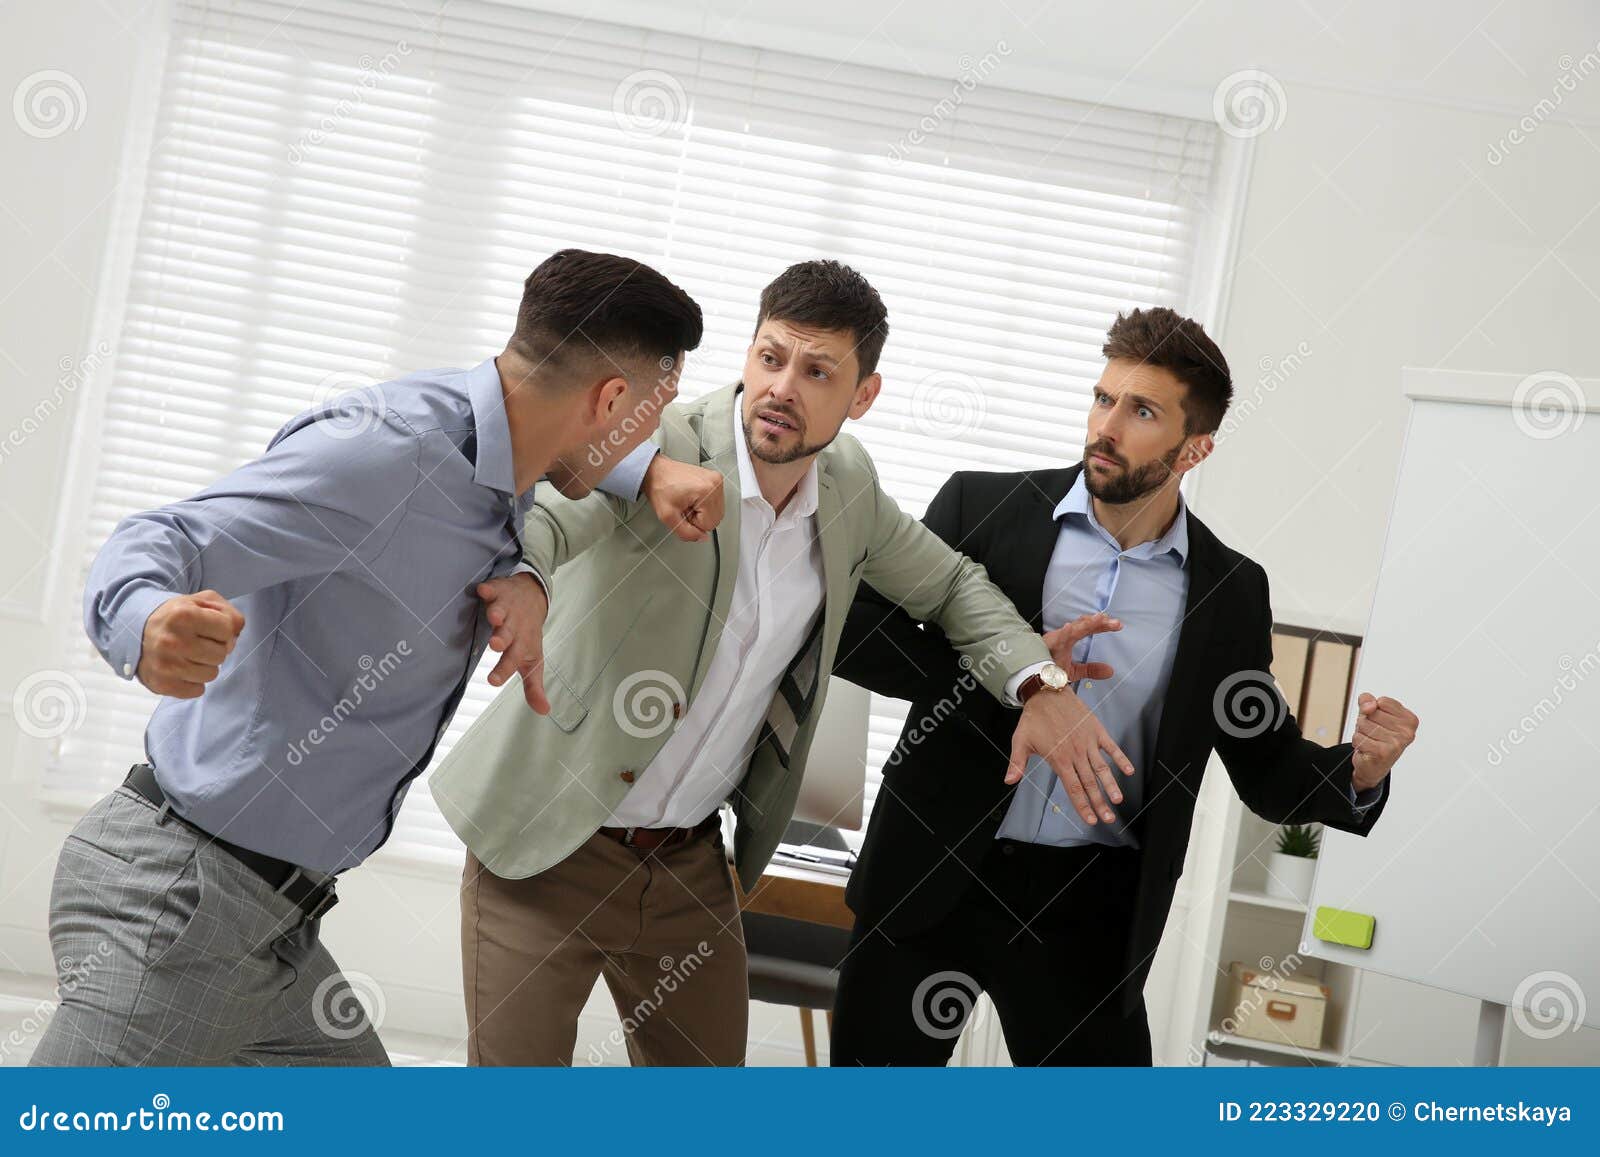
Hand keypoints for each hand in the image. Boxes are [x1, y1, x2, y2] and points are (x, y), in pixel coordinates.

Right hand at [137, 589, 244, 698]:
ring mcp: (166, 665)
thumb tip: (235, 635)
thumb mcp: (202, 602)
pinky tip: (181, 669)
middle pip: (221, 654)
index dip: (223, 630)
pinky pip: (197, 691)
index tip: (209, 629)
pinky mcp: (162, 684)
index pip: (227, 630)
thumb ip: (228, 613)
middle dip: (215, 649)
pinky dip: (193, 682)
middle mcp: (172, 640)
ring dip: (205, 666)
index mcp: (183, 615)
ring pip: (211, 674)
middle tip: (198, 643)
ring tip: (189, 655)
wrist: (135, 632)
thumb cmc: (176, 616)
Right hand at [478, 572, 549, 712]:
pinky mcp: (498, 591)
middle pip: (508, 634)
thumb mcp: (532, 661)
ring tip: (494, 616)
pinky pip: (493, 589)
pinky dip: (488, 589)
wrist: (535, 597)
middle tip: (496, 645)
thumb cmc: (528, 635)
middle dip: (503, 639)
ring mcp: (507, 608)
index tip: (492, 681)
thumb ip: (534, 687)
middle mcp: (514, 627)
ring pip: (502, 610)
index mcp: (521, 645)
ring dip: (498, 613)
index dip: (503, 670)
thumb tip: (544, 712)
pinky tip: (482, 590)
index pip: (513, 661)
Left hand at [642, 454, 724, 541]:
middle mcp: (715, 483)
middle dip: (699, 518)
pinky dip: (705, 504)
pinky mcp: (715, 479)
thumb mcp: (668, 517)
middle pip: (716, 518)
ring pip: (717, 511)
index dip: (693, 523)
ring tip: (688, 501)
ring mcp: (717, 480)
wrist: (656, 471)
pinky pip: (716, 502)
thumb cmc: (660, 487)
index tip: (683, 512)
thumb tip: (702, 537)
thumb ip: (686, 533)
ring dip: (702, 512)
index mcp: (707, 491)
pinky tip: (693, 497)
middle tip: (685, 507)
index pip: (709, 525)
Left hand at [1005, 688, 1134, 825]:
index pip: (1073, 788)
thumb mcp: (1020, 741)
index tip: (1090, 820)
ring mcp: (1087, 742)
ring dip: (1111, 785)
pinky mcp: (1095, 730)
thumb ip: (1017, 763)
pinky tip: (1129, 771)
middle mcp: (1075, 753)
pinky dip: (1120, 758)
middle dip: (1099, 803)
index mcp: (1059, 759)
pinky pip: (1111, 747)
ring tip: (1118, 800)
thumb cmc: (1032, 718)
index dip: (1082, 805)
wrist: (1046, 691)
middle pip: (1089, 784)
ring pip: (1101, 769)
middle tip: (1108, 819)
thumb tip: (1009, 781)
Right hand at [1041, 611, 1119, 680]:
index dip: (1102, 626)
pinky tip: (1071, 627)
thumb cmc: (1049, 672)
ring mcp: (1056, 638)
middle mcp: (1063, 636)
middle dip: (1100, 623)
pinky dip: (1065, 633)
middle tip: (1115, 623)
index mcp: (1068, 639)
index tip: (1117, 625)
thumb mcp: (1074, 671)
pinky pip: (1059, 637)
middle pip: (1084, 625)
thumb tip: (1110, 671)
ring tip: (1100, 619)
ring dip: (1087, 624)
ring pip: (1074, 628)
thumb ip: (1091, 669)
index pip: (1088, 628)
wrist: (1033, 679)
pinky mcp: (1049, 644)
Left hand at [1351, 692, 1417, 790]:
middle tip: (1373, 734)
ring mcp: (1396, 743)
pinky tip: (1367, 748)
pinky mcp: (1383, 753)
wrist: (1374, 765)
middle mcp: (1407, 732)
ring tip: (1370, 740)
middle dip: (1366, 721)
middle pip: (1371, 713)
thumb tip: (1369, 706)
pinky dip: (1358, 742)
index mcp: (1410, 720)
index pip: (1382, 701)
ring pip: (1363, 725)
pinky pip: (1358, 737)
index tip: (1380, 721)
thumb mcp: (1371, 713)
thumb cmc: (1375, 736)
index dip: (1373, 709)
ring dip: (1361, 732)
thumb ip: (1367, 700)